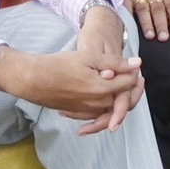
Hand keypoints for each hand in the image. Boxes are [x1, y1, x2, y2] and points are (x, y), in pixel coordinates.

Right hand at [0, 18, 143, 130]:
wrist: (32, 79)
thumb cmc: (59, 64)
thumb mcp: (89, 57)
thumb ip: (115, 62)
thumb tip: (137, 64)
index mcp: (102, 89)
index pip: (128, 83)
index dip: (134, 73)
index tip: (135, 64)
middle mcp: (97, 104)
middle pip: (122, 99)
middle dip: (130, 88)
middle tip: (134, 75)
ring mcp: (87, 109)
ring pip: (110, 107)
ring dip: (118, 97)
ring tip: (119, 82)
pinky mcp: (78, 111)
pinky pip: (97, 111)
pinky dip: (104, 104)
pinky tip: (102, 92)